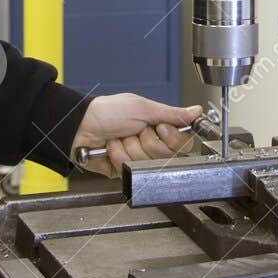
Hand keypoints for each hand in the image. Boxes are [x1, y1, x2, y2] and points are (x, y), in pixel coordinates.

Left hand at [71, 94, 200, 178]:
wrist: (80, 126)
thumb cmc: (107, 111)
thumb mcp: (142, 108)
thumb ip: (172, 113)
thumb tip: (196, 111)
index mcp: (159, 127)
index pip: (182, 142)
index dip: (172, 138)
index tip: (160, 127)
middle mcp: (151, 144)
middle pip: (166, 155)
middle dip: (148, 141)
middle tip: (136, 130)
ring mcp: (138, 158)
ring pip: (147, 162)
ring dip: (130, 147)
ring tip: (120, 137)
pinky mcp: (125, 170)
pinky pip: (131, 168)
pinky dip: (119, 155)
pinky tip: (112, 147)